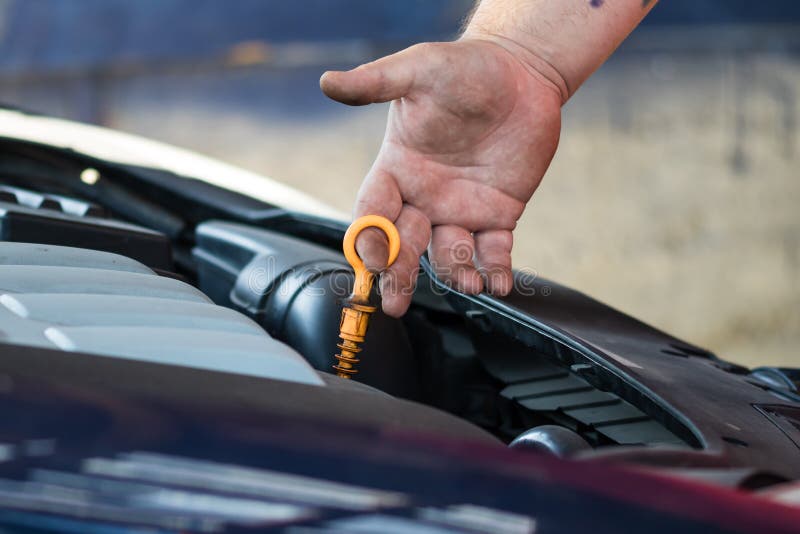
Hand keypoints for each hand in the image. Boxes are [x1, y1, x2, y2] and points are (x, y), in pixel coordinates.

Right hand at [321, 38, 561, 316]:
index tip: (374, 260)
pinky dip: (494, 269)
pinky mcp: (497, 214)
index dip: (371, 238)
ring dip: (453, 275)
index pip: (373, 212)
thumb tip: (327, 82)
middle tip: (395, 302)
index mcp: (397, 168)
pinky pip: (491, 251)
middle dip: (398, 274)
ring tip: (466, 284)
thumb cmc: (465, 68)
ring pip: (447, 255)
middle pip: (403, 245)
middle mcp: (423, 196)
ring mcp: (460, 209)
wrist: (520, 73)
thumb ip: (375, 82)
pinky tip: (497, 283)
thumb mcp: (418, 70)